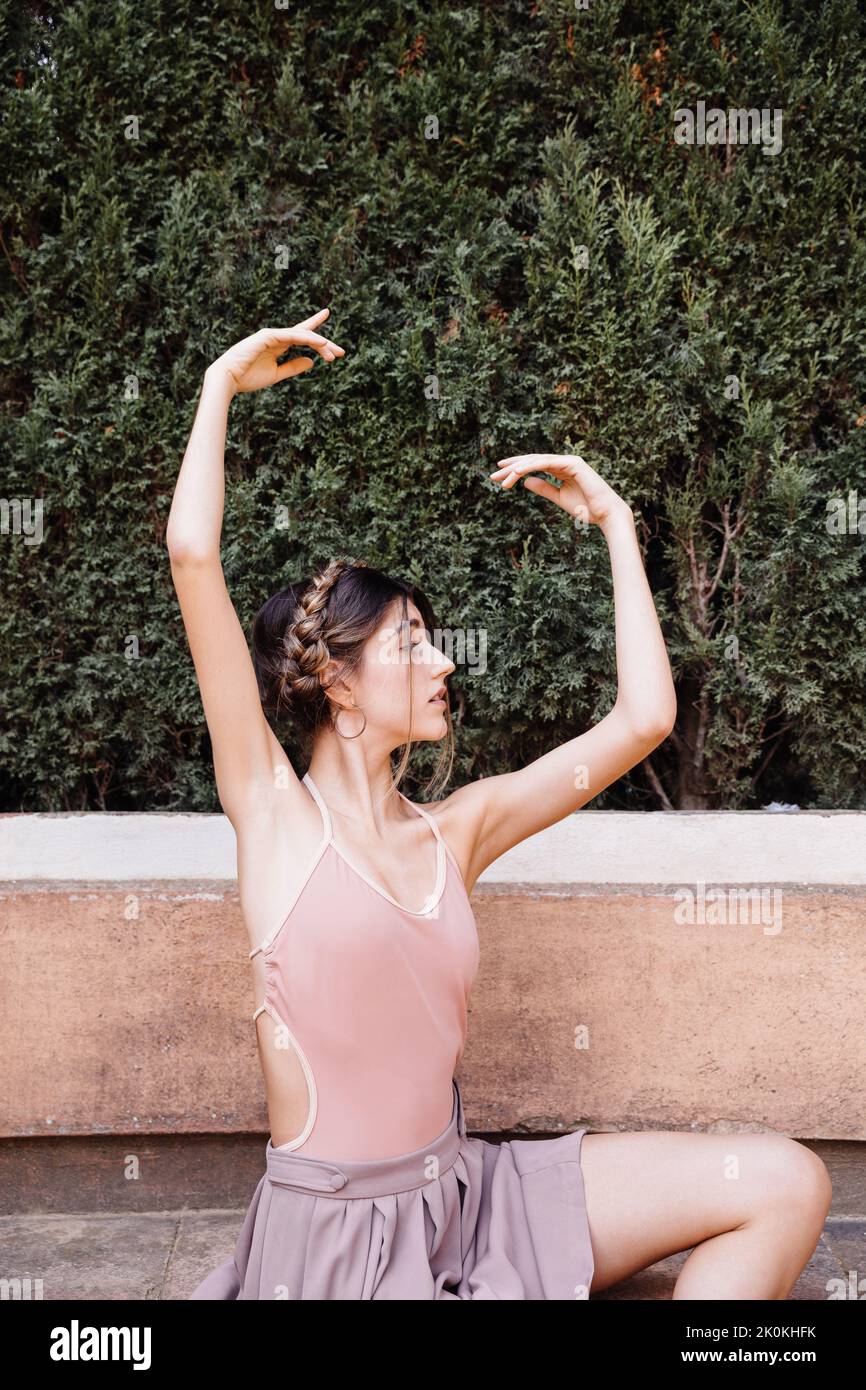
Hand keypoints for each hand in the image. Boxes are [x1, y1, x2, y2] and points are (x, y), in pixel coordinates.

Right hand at [206, 309, 344, 395]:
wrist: (228, 380)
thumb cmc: (248, 378)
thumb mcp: (277, 374)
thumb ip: (293, 367)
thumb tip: (311, 362)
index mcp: (278, 345)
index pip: (302, 337)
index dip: (318, 335)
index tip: (334, 340)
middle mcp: (277, 337)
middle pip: (306, 335)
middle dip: (325, 344)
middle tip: (342, 352)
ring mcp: (272, 335)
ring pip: (301, 335)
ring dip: (319, 344)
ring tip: (333, 353)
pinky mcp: (267, 336)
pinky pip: (291, 335)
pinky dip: (306, 337)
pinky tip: (320, 343)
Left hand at [488, 453, 628, 528]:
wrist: (606, 514)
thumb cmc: (586, 508)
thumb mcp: (559, 498)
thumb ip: (544, 488)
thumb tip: (525, 481)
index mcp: (562, 468)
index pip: (535, 465)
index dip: (516, 468)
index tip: (500, 476)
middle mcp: (565, 461)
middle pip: (533, 460)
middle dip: (512, 468)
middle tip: (493, 477)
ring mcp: (570, 460)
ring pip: (537, 460)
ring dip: (518, 468)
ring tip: (502, 478)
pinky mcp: (573, 464)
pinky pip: (547, 463)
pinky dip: (531, 466)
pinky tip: (517, 473)